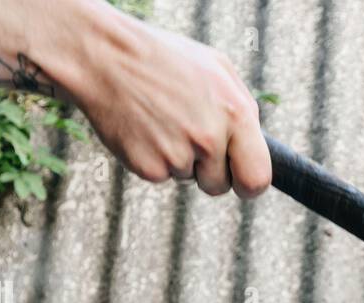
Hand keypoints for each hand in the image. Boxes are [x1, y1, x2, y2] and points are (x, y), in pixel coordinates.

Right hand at [64, 14, 270, 196]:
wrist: (106, 57)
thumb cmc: (164, 60)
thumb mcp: (216, 68)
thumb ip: (242, 108)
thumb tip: (254, 143)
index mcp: (234, 113)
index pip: (258, 177)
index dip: (250, 184)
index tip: (241, 180)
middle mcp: (209, 138)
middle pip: (220, 185)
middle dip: (210, 172)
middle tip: (189, 138)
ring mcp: (178, 156)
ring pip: (188, 178)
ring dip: (179, 159)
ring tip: (163, 120)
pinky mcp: (149, 168)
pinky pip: (162, 176)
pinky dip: (154, 158)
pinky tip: (145, 128)